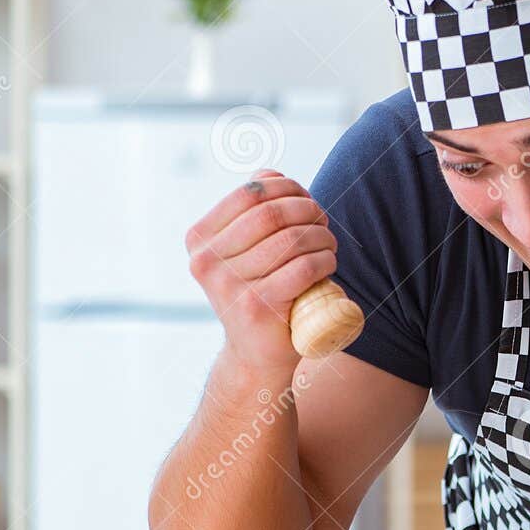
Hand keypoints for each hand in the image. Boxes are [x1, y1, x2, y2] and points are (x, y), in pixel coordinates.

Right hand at [185, 169, 337, 375]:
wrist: (255, 354)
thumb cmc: (257, 291)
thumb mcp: (242, 250)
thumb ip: (250, 212)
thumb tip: (271, 174)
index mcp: (200, 240)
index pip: (248, 193)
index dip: (286, 187)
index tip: (306, 198)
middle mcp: (207, 262)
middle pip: (271, 214)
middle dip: (307, 210)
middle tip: (323, 222)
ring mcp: (230, 286)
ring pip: (290, 240)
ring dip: (321, 235)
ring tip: (329, 243)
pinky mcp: (257, 308)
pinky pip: (302, 269)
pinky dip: (324, 260)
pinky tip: (328, 262)